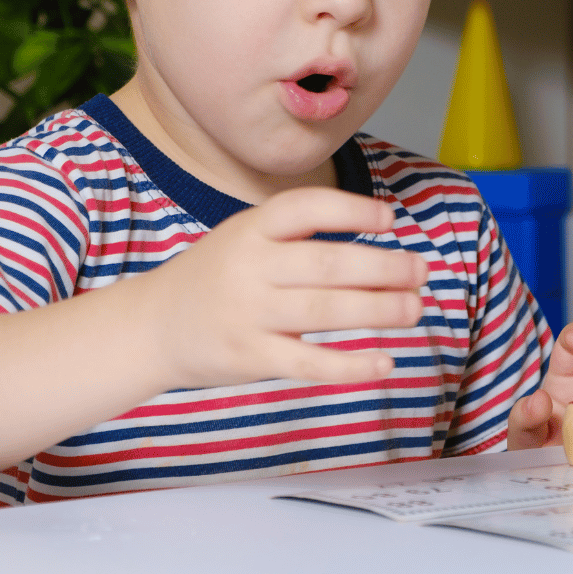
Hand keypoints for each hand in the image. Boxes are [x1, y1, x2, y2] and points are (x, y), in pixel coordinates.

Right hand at [134, 187, 427, 388]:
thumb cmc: (217, 276)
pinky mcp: (251, 357)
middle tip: (421, 271)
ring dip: (379, 310)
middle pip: (327, 264)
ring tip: (414, 309)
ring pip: (325, 311)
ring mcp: (249, 314)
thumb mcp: (246, 236)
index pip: (306, 208)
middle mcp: (250, 267)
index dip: (351, 210)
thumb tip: (381, 243)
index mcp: (251, 228)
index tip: (390, 219)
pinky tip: (385, 362)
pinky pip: (310, 363)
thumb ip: (301, 235)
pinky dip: (351, 365)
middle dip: (383, 268)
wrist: (151, 327)